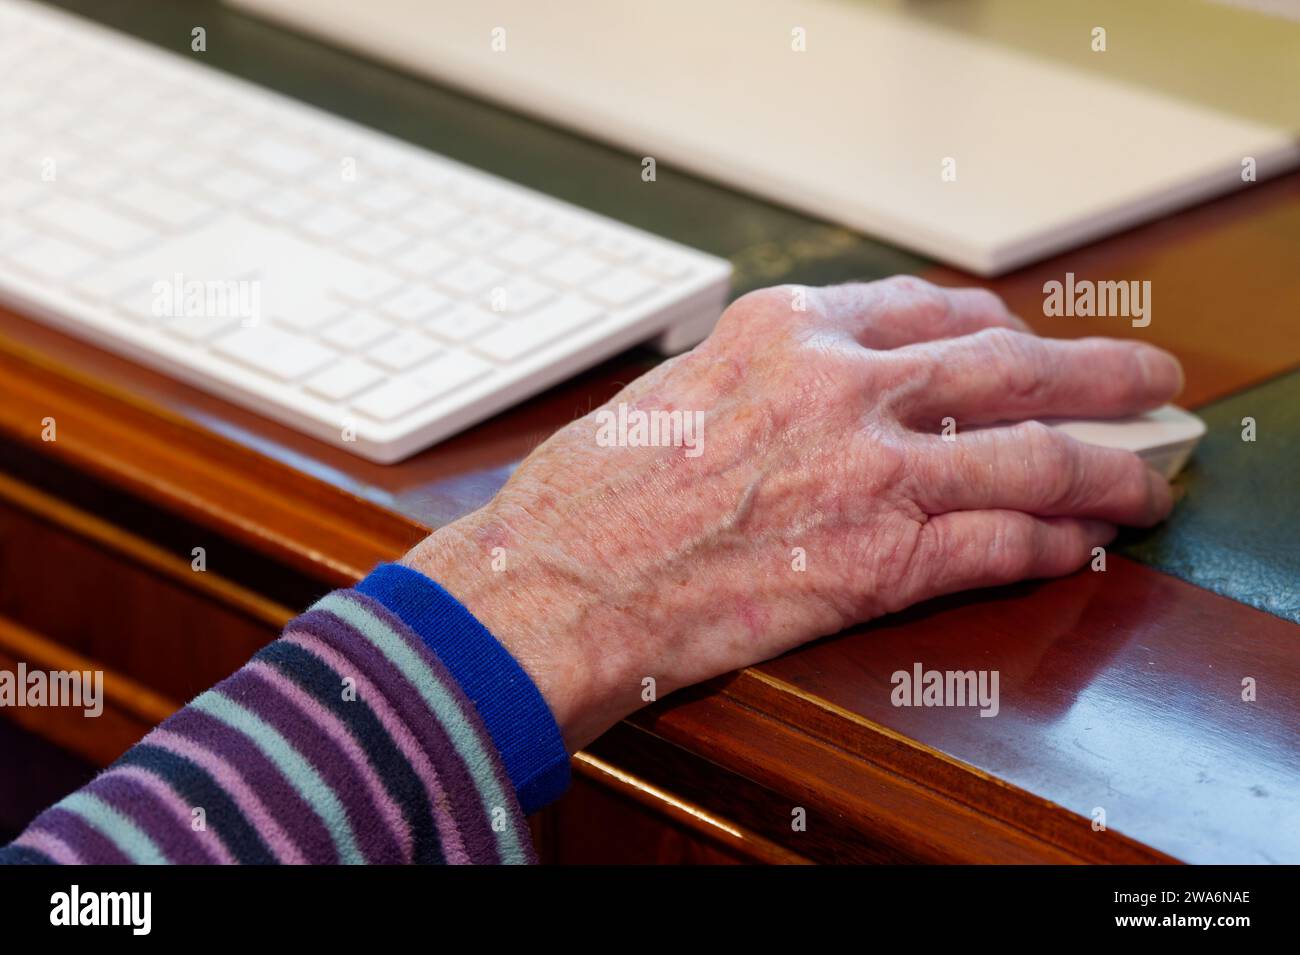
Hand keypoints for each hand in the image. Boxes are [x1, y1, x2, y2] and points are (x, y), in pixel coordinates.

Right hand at [402, 277, 1181, 749]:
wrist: (559, 585)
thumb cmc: (595, 494)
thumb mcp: (677, 390)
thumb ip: (761, 378)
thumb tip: (814, 390)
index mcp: (786, 333)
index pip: (929, 311)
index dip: (995, 329)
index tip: (1021, 343)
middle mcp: (841, 386)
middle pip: (1009, 365)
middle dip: (1094, 374)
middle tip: (1144, 384)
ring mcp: (869, 470)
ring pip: (1030, 454)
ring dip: (1103, 470)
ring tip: (1143, 480)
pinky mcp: (879, 558)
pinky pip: (998, 543)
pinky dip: (1051, 546)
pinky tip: (1076, 548)